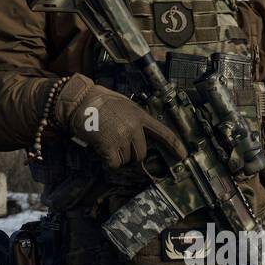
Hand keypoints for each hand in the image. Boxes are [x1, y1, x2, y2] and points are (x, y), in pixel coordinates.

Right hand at [52, 73, 184, 169]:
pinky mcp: (109, 147)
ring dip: (117, 156)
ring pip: (126, 160)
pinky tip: (101, 148)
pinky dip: (108, 160)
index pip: (163, 133)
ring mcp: (122, 138)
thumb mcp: (124, 104)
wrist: (80, 102)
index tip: (183, 155)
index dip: (175, 146)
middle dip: (131, 154)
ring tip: (106, 140)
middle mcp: (134, 128)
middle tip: (118, 144)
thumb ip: (134, 118)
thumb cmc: (99, 100)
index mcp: (140, 115)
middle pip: (141, 154)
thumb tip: (140, 134)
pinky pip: (114, 163)